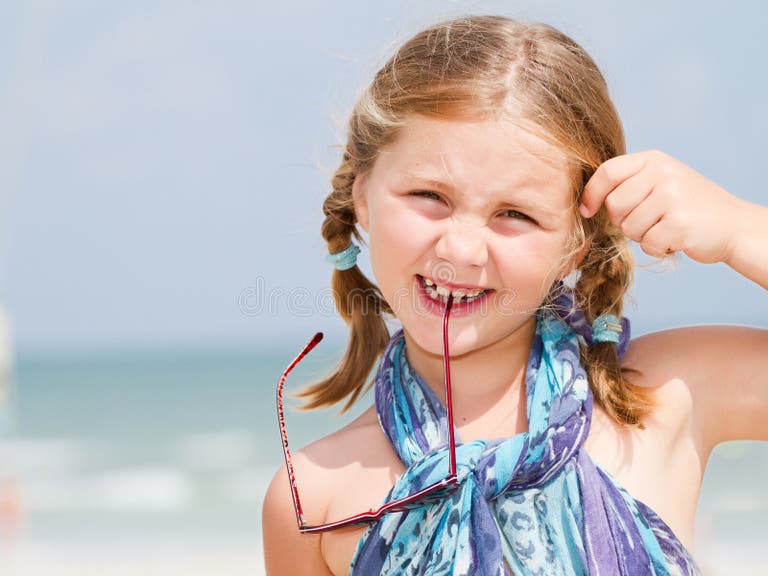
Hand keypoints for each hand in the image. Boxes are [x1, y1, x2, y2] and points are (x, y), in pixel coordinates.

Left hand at [580, 150, 742, 263]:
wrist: (734, 225)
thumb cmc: (688, 207)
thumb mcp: (660, 182)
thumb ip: (628, 184)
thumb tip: (584, 201)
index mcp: (654, 160)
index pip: (608, 171)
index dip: (591, 193)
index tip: (586, 210)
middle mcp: (663, 173)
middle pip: (614, 204)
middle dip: (622, 221)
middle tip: (647, 222)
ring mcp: (672, 197)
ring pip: (628, 227)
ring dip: (641, 236)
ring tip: (665, 228)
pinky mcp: (680, 223)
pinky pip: (647, 243)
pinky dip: (656, 248)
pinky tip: (675, 239)